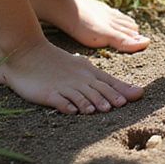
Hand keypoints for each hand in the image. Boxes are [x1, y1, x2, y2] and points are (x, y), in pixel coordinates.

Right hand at [0, 39, 142, 114]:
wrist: (28, 52)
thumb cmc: (56, 61)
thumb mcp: (79, 66)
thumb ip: (97, 78)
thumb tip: (116, 91)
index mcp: (87, 71)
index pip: (108, 81)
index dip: (122, 89)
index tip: (137, 96)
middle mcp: (78, 79)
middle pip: (97, 89)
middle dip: (109, 97)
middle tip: (121, 105)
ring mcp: (63, 85)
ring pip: (79, 95)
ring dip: (89, 102)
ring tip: (99, 110)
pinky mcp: (48, 93)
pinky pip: (58, 100)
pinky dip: (66, 105)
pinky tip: (72, 111)